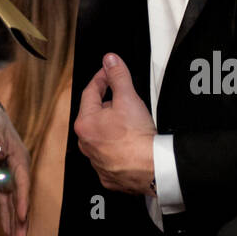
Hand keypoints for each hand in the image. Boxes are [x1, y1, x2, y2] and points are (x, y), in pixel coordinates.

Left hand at [0, 101, 30, 235]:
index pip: (22, 180)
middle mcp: (16, 169)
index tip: (23, 215)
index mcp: (18, 156)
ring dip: (15, 223)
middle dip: (21, 220)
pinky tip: (8, 231)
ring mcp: (8, 175)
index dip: (22, 198)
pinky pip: (3, 200)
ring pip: (12, 203)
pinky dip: (5, 215)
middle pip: (19, 197)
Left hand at [74, 53, 157, 195]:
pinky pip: (110, 156)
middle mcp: (86, 143)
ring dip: (112, 128)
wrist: (151, 167)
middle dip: (108, 105)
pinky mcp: (108, 174)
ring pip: (102, 136)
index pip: (90, 92)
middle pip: (95, 115)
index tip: (108, 73)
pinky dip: (118, 149)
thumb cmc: (137, 137)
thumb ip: (118, 75)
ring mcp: (96, 160)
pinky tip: (129, 145)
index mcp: (85, 122)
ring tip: (129, 125)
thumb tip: (110, 60)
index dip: (101, 79)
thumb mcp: (127, 97)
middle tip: (124, 100)